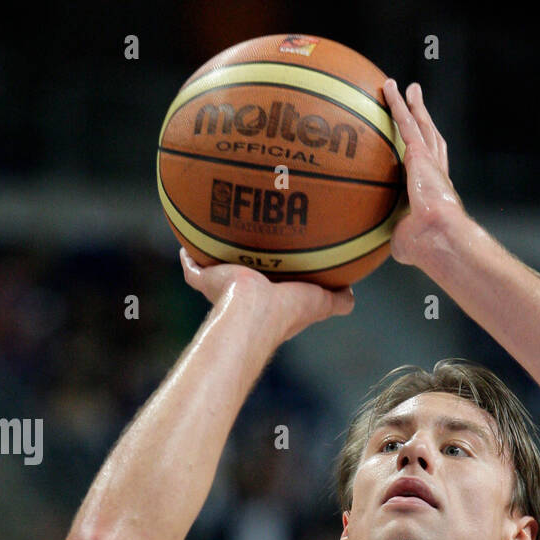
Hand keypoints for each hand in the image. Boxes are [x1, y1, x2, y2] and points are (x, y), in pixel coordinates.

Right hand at [179, 248, 353, 342]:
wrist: (255, 310)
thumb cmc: (288, 310)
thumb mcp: (321, 303)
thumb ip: (337, 301)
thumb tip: (352, 296)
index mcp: (270, 302)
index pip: (271, 285)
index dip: (276, 273)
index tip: (280, 257)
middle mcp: (244, 297)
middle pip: (242, 276)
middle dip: (245, 261)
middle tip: (250, 237)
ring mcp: (222, 289)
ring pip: (216, 269)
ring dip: (217, 254)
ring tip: (218, 229)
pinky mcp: (205, 280)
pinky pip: (192, 265)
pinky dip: (189, 255)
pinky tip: (187, 240)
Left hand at [382, 79, 466, 267]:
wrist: (438, 236)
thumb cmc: (425, 248)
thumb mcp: (403, 241)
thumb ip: (393, 234)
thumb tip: (378, 242)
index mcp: (434, 193)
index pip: (430, 168)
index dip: (426, 154)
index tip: (420, 146)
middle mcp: (435, 172)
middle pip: (430, 138)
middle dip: (424, 120)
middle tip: (418, 102)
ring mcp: (430, 161)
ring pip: (419, 125)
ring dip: (412, 105)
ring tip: (407, 88)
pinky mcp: (420, 153)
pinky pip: (405, 122)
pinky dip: (398, 103)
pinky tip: (389, 88)